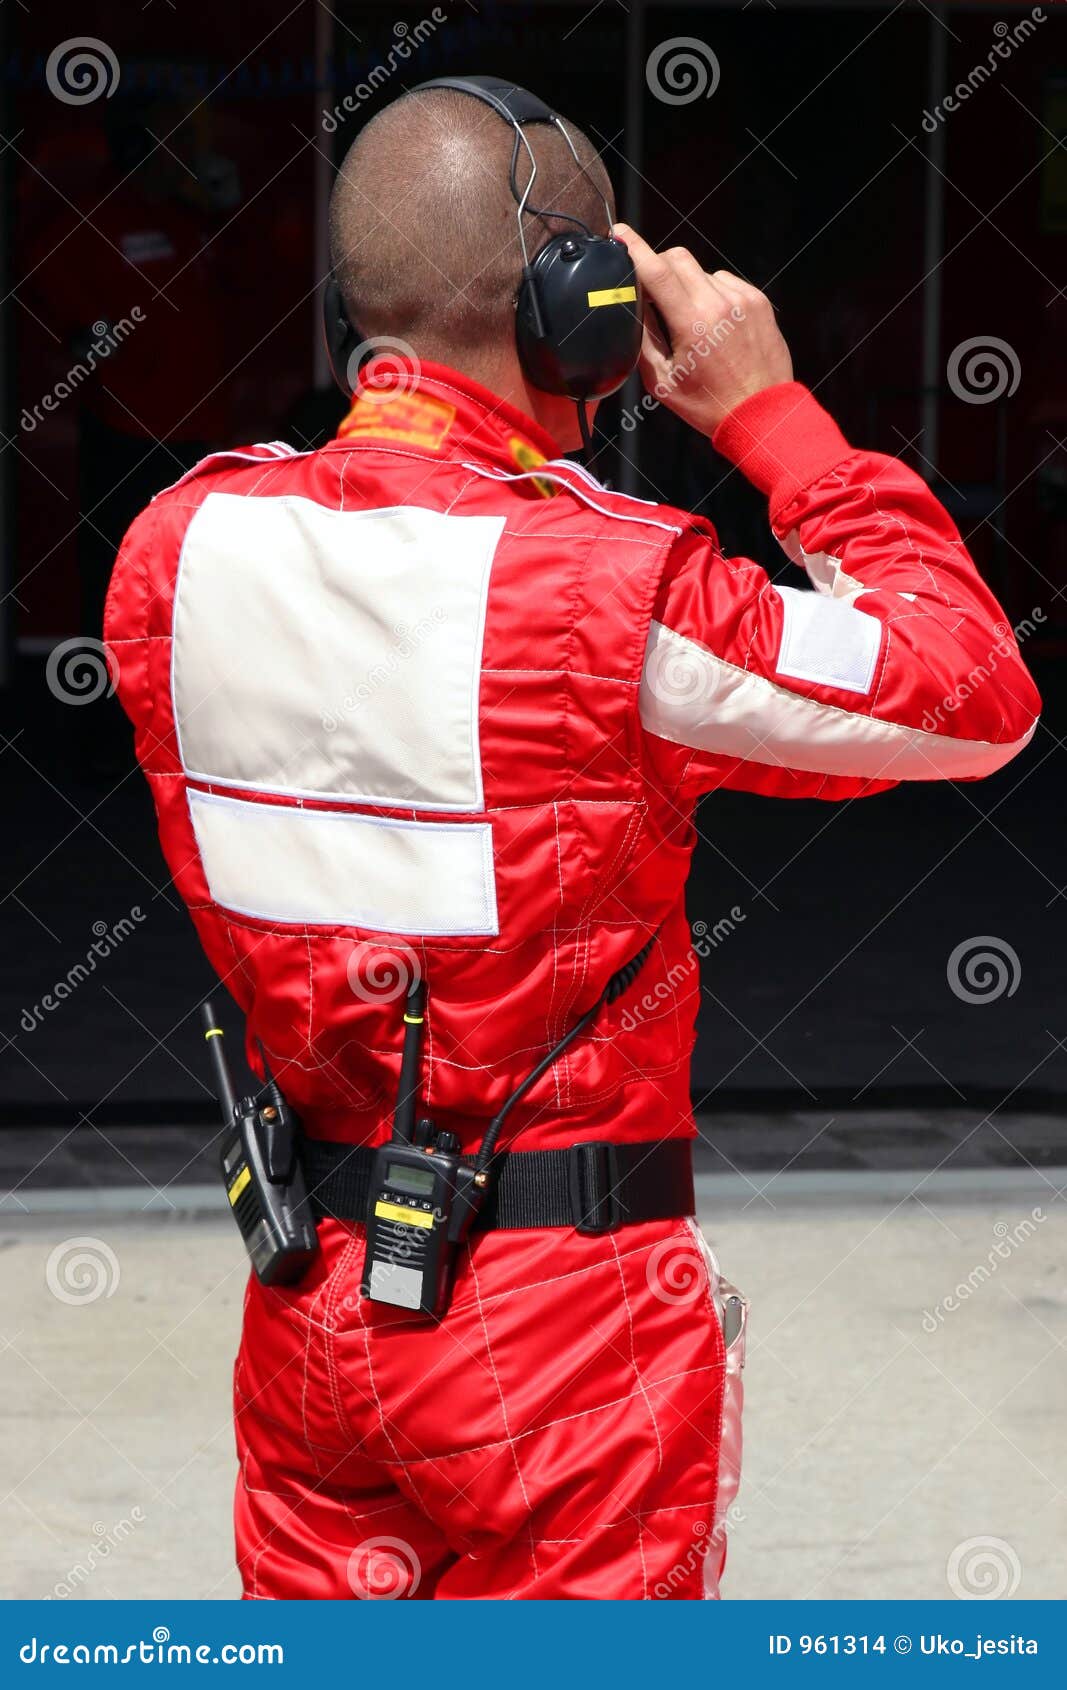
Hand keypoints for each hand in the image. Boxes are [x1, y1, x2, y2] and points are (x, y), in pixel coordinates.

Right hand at [612, 223, 792, 435]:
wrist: (761, 414)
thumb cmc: (709, 405)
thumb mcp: (662, 381)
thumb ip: (643, 338)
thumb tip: (633, 304)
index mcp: (692, 323)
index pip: (657, 271)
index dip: (634, 247)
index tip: (620, 233)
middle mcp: (719, 303)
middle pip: (678, 258)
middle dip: (659, 266)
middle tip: (654, 292)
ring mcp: (742, 299)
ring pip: (702, 271)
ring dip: (688, 286)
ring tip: (691, 322)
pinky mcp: (757, 301)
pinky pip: (725, 282)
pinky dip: (712, 294)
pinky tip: (714, 324)